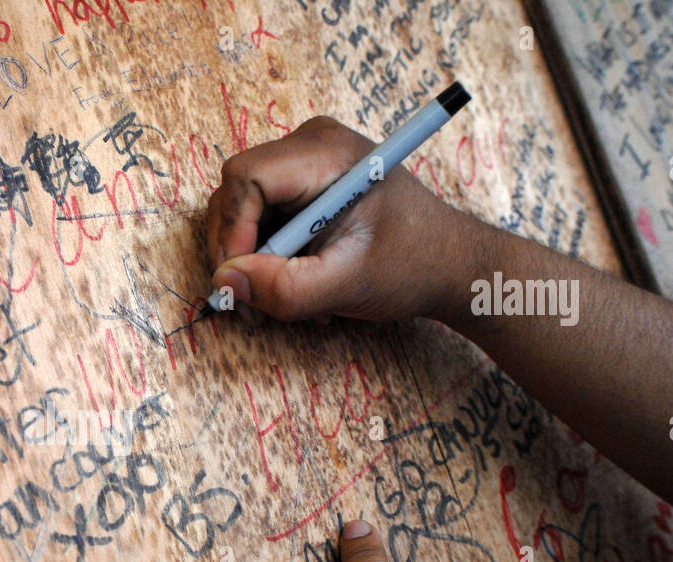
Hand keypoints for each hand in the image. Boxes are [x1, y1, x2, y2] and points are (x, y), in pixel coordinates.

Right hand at [205, 116, 487, 322]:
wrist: (449, 263)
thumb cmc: (413, 265)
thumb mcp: (347, 285)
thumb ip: (285, 287)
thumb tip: (224, 281)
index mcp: (328, 153)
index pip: (246, 177)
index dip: (232, 232)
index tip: (241, 282)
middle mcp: (310, 145)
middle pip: (235, 194)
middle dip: (238, 253)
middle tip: (255, 304)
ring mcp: (303, 162)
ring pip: (240, 210)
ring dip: (253, 261)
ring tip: (289, 295)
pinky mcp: (301, 185)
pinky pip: (259, 218)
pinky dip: (267, 256)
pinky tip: (299, 278)